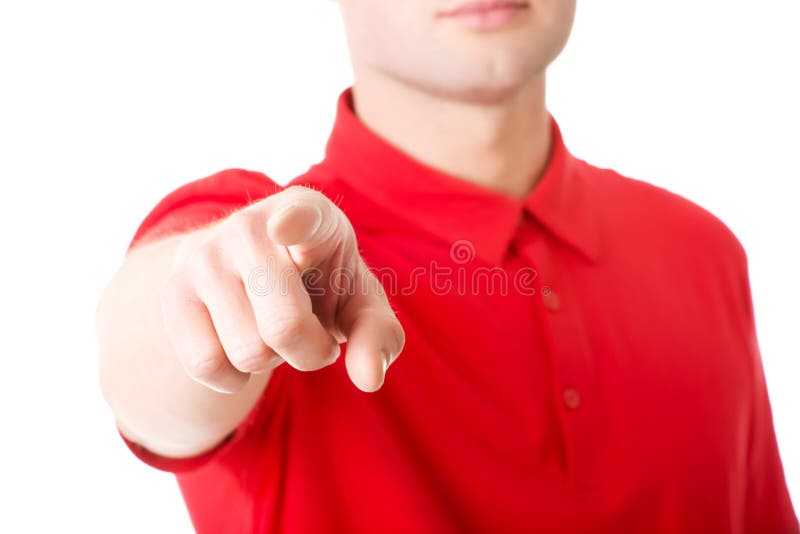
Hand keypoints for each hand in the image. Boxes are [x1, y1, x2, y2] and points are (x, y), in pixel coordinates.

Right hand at [161, 185, 404, 393]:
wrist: (252, 271)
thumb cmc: (321, 284)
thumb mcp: (358, 300)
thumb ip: (378, 334)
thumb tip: (369, 379)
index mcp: (310, 213)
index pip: (300, 217)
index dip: (295, 225)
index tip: (287, 229)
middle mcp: (251, 224)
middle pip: (285, 328)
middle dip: (311, 351)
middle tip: (314, 333)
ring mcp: (205, 255)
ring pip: (249, 353)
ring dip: (273, 360)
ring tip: (274, 328)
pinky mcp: (175, 290)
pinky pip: (207, 364)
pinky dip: (235, 377)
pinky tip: (243, 346)